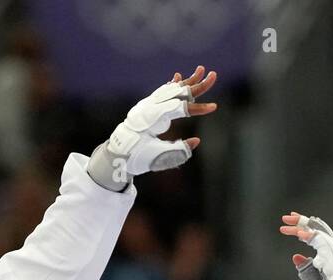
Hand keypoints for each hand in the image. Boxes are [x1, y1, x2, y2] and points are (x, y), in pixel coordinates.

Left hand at [86, 66, 217, 188]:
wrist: (118, 153)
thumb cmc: (138, 157)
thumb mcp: (159, 157)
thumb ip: (179, 150)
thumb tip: (197, 141)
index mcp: (153, 118)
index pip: (180, 108)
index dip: (198, 108)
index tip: (214, 107)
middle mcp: (151, 106)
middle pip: (178, 93)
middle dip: (198, 86)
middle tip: (214, 75)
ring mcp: (149, 105)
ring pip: (171, 89)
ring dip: (187, 81)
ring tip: (201, 69)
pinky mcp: (149, 107)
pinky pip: (162, 92)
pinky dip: (172, 85)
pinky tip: (177, 77)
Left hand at [280, 212, 332, 279]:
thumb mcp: (313, 279)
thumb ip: (305, 267)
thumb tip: (295, 256)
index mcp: (332, 254)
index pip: (319, 235)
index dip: (306, 227)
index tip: (293, 222)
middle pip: (318, 229)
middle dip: (301, 221)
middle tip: (286, 217)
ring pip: (317, 232)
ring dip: (300, 227)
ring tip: (286, 225)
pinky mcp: (332, 254)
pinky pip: (319, 240)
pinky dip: (307, 235)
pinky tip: (297, 233)